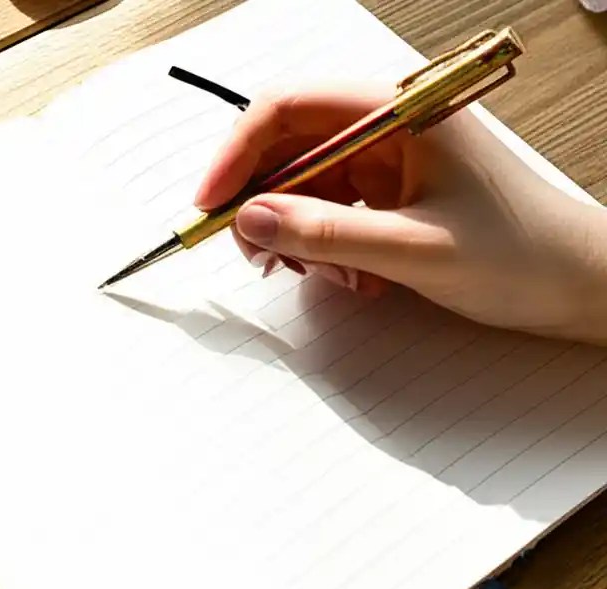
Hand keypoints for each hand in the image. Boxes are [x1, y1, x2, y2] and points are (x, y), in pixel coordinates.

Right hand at [194, 85, 606, 343]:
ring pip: (303, 184)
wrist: (582, 287)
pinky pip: (328, 210)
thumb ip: (326, 233)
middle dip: (263, 203)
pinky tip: (352, 275)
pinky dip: (322, 246)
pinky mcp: (392, 192)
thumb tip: (253, 220)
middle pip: (288, 146)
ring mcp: (390, 160)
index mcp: (401, 112)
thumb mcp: (414, 250)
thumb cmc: (525, 256)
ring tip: (327, 274)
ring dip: (296, 233)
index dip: (237, 153)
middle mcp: (390, 127)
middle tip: (253, 253)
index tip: (211, 203)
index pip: (290, 108)